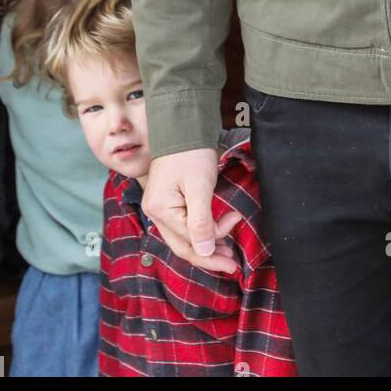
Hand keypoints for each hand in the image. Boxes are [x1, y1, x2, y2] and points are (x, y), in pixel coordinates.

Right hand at [141, 149, 241, 273]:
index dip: (212, 251)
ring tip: (226, 251)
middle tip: (232, 263)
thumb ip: (202, 221)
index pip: (189, 242)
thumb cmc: (191, 153)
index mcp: (161, 210)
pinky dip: (198, 233)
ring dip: (204, 246)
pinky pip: (181, 226)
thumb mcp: (200, 187)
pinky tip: (213, 235)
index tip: (234, 253)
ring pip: (182, 237)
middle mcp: (155, 212)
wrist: (182, 126)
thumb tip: (204, 251)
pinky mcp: (166, 201)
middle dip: (208, 255)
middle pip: (182, 245)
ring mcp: (158, 207)